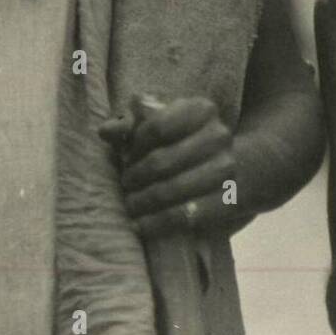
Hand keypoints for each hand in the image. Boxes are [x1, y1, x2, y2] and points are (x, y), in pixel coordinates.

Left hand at [99, 96, 236, 238]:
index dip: (135, 145)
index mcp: (200, 110)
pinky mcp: (229, 201)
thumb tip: (106, 131)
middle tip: (124, 185)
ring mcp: (226, 169)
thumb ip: (129, 125)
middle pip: (162, 160)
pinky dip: (159, 222)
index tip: (125, 156)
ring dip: (144, 201)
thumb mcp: (158, 126)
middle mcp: (218, 135)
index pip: (157, 125)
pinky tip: (141, 225)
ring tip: (130, 205)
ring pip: (173, 190)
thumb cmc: (182, 142)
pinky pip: (187, 216)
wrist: (228, 168)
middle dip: (135, 176)